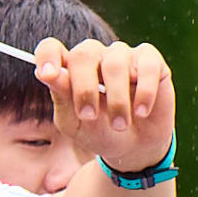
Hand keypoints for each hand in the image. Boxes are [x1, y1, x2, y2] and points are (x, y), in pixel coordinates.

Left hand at [34, 37, 174, 173]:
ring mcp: (123, 55)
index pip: (51, 48)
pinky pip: (147, 66)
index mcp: (69, 69)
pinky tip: (141, 112)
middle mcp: (95, 56)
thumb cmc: (99, 132)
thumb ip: (62, 97)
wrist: (134, 147)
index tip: (47, 75)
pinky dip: (144, 92)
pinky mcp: (151, 61)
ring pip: (116, 63)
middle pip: (83, 54)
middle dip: (84, 88)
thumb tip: (48, 73)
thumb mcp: (75, 123)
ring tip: (119, 125)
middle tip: (89, 116)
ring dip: (117, 99)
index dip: (47, 56)